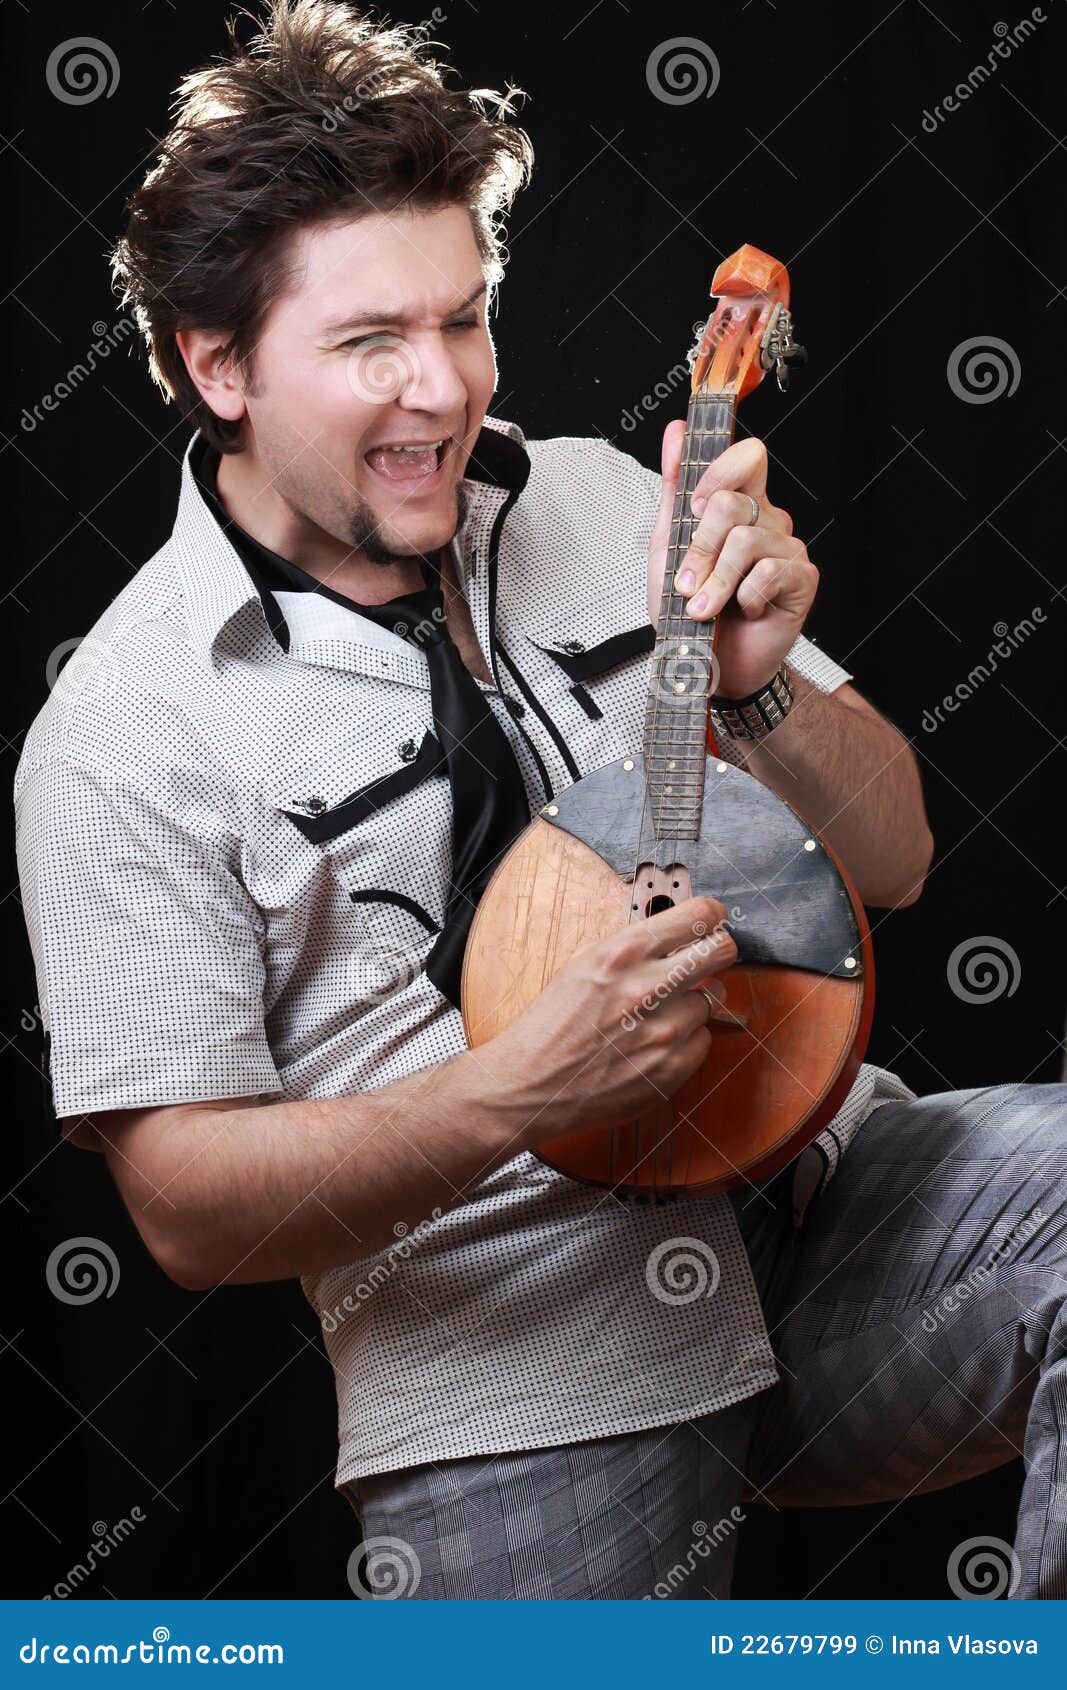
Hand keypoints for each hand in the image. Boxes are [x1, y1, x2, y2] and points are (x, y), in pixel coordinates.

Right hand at [493, 896, 737, 1142]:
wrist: (531, 1084)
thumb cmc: (551, 1025)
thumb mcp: (582, 963)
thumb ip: (631, 947)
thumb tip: (674, 934)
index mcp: (624, 954)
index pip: (698, 916)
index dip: (712, 915)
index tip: (714, 919)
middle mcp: (649, 988)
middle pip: (722, 952)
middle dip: (717, 951)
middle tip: (706, 959)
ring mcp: (664, 1031)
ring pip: (712, 999)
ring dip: (692, 1002)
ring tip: (657, 1014)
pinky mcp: (672, 1068)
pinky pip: (702, 1040)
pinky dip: (685, 1039)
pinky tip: (652, 1043)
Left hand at [647, 420, 818, 697]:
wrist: (708, 665)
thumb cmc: (690, 612)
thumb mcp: (668, 547)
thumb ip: (673, 489)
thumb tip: (675, 433)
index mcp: (739, 506)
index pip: (746, 457)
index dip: (719, 470)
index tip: (694, 503)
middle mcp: (766, 521)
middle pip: (735, 500)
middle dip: (700, 546)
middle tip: (687, 581)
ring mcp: (786, 548)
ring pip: (745, 541)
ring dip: (715, 581)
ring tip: (703, 608)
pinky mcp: (801, 578)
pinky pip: (768, 572)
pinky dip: (744, 596)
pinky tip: (742, 610)